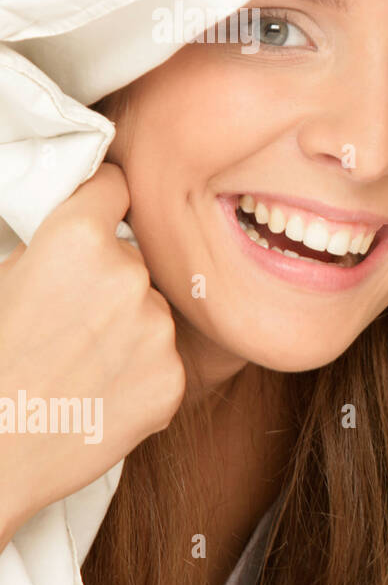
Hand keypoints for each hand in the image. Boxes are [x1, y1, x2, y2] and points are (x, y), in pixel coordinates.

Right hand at [0, 163, 185, 545]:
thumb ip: (54, 249)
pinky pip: (162, 362)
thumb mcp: (2, 281)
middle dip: (110, 283)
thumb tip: (88, 228)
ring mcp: (157, 329)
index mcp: (76, 238)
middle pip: (135, 261)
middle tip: (68, 324)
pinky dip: (139, 376)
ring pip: (152, 313)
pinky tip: (96, 396)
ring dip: (128, 331)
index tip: (104, 211)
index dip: (105, 200)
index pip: (116, 187)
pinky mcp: (173, 379)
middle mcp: (128, 275)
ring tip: (77, 367)